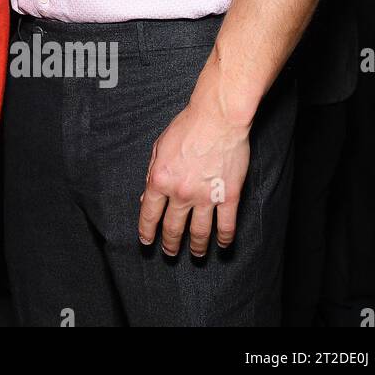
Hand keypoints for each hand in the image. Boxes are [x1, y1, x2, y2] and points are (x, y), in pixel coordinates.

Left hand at [138, 96, 250, 258]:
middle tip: (169, 252)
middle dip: (170, 244)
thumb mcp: (158, 148)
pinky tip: (222, 245)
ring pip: (199, 232)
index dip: (147, 232)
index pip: (149, 214)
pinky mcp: (229, 196)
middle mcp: (181, 192)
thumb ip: (151, 174)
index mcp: (160, 179)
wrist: (217, 119)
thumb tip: (146, 198)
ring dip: (196, 247)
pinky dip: (224, 239)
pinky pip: (226, 225)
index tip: (147, 242)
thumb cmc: (186, 128)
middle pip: (173, 228)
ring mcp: (206, 197)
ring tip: (195, 254)